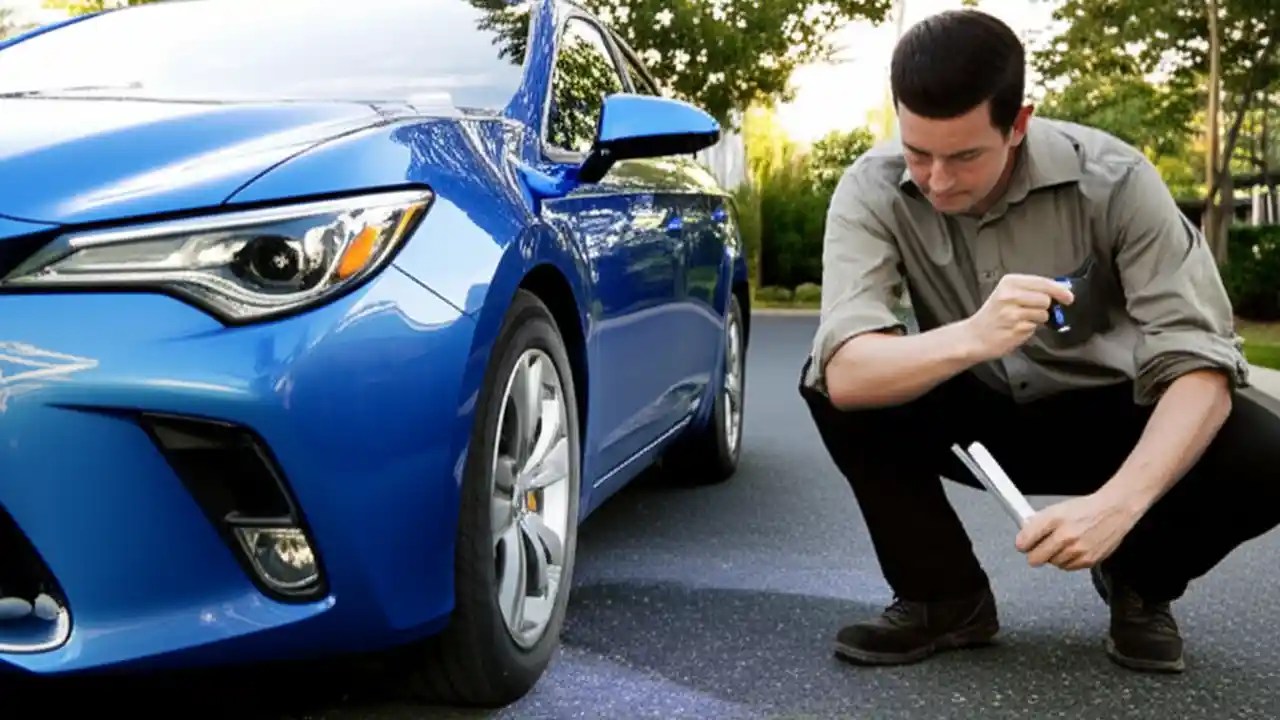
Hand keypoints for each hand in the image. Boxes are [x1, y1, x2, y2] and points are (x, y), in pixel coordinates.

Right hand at [963, 274, 1073, 360]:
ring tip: (1021, 320)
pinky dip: (1029, 329)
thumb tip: (1063, 290)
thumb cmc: (994, 315)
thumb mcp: (1008, 293)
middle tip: (1033, 310)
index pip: (1043, 282)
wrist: (975, 336)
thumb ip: (1033, 290)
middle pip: (1046, 299)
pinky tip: (1016, 329)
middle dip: (1045, 306)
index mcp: (1009, 282)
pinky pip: (1035, 327)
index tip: (1068, 296)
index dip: (1060, 290)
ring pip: (1043, 314)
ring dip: (1037, 319)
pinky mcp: (1016, 329)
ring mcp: (1012, 313)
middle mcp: (1009, 296)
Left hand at [1014, 492, 1140, 570]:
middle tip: (1038, 549)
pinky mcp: (1088, 560)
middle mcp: (1065, 536)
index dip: (1022, 544)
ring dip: (1053, 557)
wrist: (1113, 511)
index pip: (1025, 540)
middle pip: (1036, 558)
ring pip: (1052, 563)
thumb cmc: (1085, 509)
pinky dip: (1067, 561)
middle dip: (1035, 554)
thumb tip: (1023, 536)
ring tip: (1062, 545)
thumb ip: (1038, 523)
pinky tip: (1072, 550)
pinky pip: (1067, 567)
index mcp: (1053, 519)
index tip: (1023, 545)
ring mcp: (1077, 550)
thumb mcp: (1057, 509)